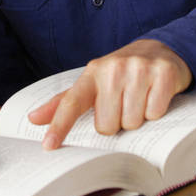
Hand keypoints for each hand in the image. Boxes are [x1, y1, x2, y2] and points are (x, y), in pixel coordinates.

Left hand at [28, 41, 191, 146]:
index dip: (59, 125)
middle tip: (122, 106)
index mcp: (91, 74)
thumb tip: (33, 118)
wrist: (159, 49)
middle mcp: (113, 69)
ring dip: (137, 119)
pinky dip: (156, 112)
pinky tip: (154, 96)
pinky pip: (155, 114)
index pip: (71, 103)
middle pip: (107, 125)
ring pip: (132, 122)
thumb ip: (64, 102)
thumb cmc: (120, 73)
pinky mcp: (163, 73)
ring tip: (139, 100)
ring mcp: (138, 69)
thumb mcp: (92, 83)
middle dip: (116, 123)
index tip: (48, 145)